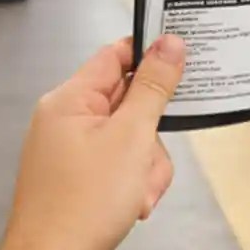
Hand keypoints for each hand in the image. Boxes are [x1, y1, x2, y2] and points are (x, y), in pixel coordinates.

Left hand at [0, 35, 185, 249]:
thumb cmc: (81, 205)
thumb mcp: (131, 138)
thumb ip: (153, 88)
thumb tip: (169, 44)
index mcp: (70, 101)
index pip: (115, 56)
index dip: (149, 54)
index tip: (181, 57)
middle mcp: (68, 123)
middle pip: (130, 103)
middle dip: (152, 133)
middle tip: (148, 153)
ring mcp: (75, 154)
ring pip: (133, 139)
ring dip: (147, 166)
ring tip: (137, 191)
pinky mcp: (84, 181)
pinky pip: (124, 166)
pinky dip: (136, 184)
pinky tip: (132, 205)